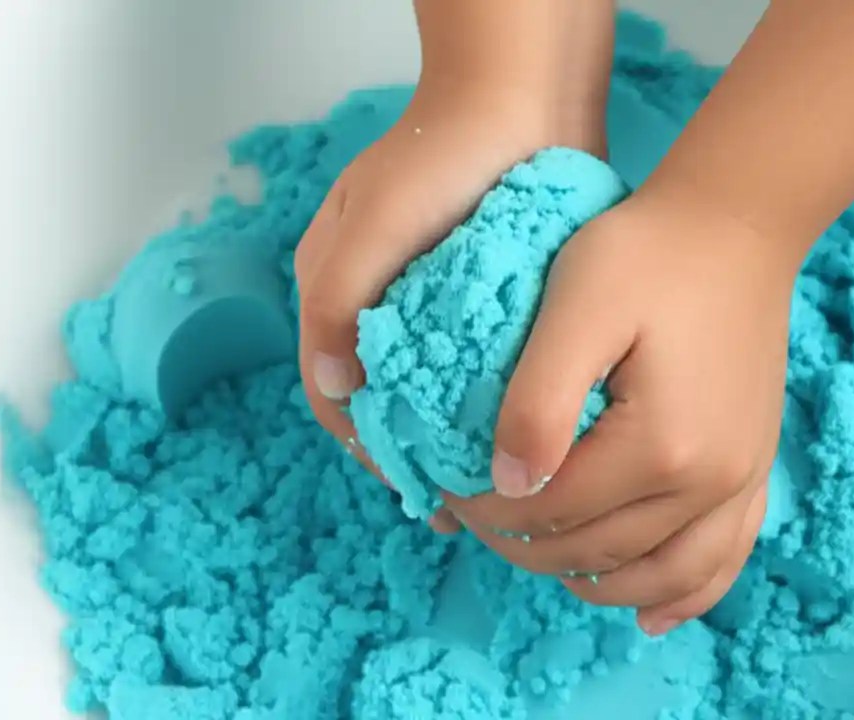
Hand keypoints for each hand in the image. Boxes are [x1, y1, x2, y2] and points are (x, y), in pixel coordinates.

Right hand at [294, 80, 605, 531]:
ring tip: (488, 484)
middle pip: (379, 398)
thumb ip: (338, 300)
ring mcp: (429, 301)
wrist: (523, 99)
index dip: (364, 445)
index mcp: (332, 283)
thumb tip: (334, 386)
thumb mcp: (373, 223)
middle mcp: (376, 299)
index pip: (330, 389)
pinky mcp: (479, 297)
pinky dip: (485, 404)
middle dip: (409, 456)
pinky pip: (473, 365)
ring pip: (428, 389)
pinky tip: (516, 434)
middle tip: (455, 505)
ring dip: (448, 438)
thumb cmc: (441, 153)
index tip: (412, 488)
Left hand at [442, 182, 806, 633]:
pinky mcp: (752, 470)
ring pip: (658, 576)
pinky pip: (722, 559)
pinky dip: (683, 595)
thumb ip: (537, 400)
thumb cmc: (646, 253)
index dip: (484, 509)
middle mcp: (708, 481)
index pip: (548, 512)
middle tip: (476, 510)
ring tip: (539, 553)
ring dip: (590, 580)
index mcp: (658, 446)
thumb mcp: (576, 305)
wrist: (735, 225)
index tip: (444, 482)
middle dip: (521, 544)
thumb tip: (507, 486)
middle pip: (595, 552)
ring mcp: (739, 481)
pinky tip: (649, 615)